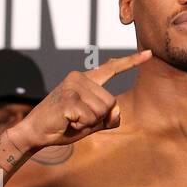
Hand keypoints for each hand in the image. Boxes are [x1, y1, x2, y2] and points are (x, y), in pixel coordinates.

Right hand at [9, 50, 151, 149]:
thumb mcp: (91, 122)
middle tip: (77, 119)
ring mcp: (72, 85)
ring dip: (88, 122)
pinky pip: (89, 118)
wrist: (36, 133)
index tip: (149, 54)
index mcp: (87, 80)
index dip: (131, 62)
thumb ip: (108, 117)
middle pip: (111, 102)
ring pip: (102, 111)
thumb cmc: (65, 125)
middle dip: (98, 118)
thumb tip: (115, 112)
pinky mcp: (67, 98)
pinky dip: (80, 126)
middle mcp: (79, 77)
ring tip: (71, 119)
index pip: (112, 69)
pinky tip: (67, 121)